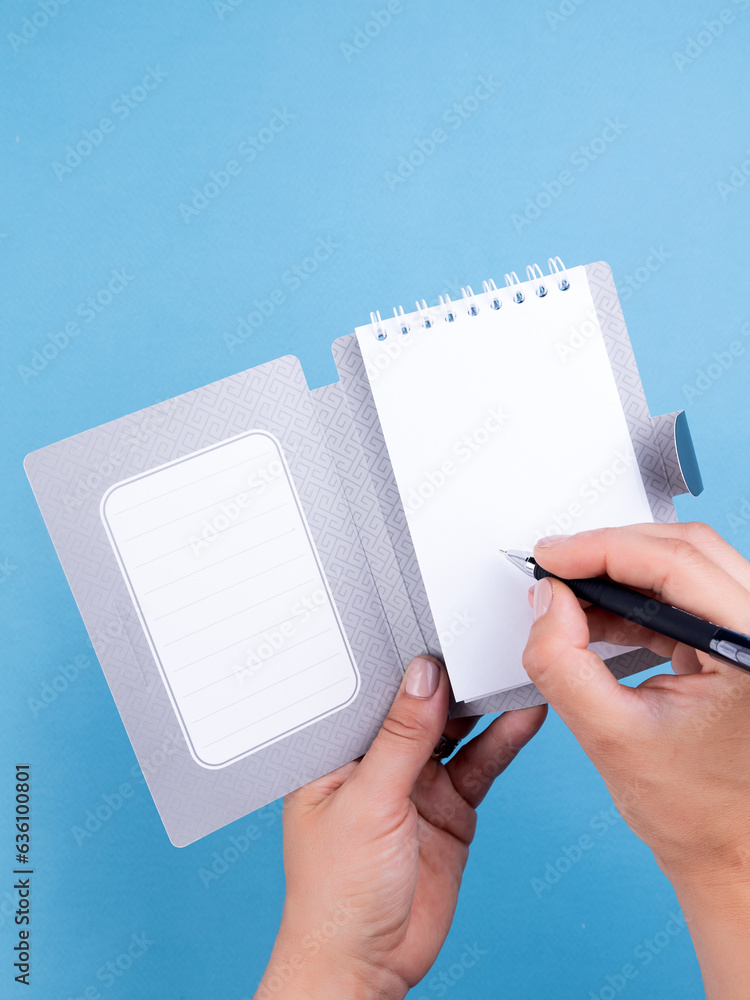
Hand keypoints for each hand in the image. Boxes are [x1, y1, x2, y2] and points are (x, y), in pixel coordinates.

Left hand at [254, 656, 545, 999]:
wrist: (369, 962)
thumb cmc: (335, 891)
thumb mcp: (368, 802)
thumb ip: (402, 737)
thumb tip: (424, 675)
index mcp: (337, 748)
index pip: (372, 688)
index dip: (401, 656)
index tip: (434, 621)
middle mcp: (377, 758)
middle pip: (420, 702)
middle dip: (450, 673)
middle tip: (483, 634)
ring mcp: (416, 780)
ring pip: (456, 727)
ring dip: (483, 702)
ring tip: (513, 665)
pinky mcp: (450, 805)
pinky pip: (481, 762)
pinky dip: (504, 739)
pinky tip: (525, 715)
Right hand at [522, 523, 749, 999]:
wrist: (731, 852)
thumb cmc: (696, 814)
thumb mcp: (610, 737)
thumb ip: (563, 663)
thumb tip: (545, 600)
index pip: (677, 566)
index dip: (602, 550)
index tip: (552, 556)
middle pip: (688, 551)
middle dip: (610, 550)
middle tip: (553, 566)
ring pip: (687, 566)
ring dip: (620, 571)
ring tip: (567, 592)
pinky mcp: (736, 644)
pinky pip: (685, 597)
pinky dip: (634, 598)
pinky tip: (595, 614)